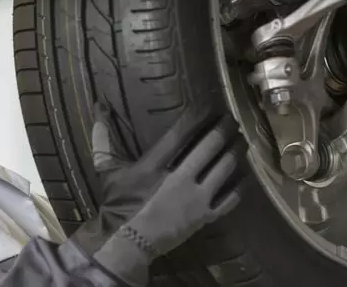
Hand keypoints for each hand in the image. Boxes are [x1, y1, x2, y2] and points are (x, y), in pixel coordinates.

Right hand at [72, 100, 246, 286]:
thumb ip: (103, 139)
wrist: (128, 242)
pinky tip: (246, 174)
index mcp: (155, 165)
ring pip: (224, 168)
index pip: (181, 133)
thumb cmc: (117, 204)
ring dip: (235, 150)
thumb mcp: (107, 171)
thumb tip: (100, 107)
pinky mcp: (205, 217)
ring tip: (241, 140)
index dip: (197, 116)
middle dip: (223, 129)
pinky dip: (240, 185)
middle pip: (209, 146)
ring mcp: (196, 199)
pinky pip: (230, 198)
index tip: (208, 105)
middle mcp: (180, 178)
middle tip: (231, 119)